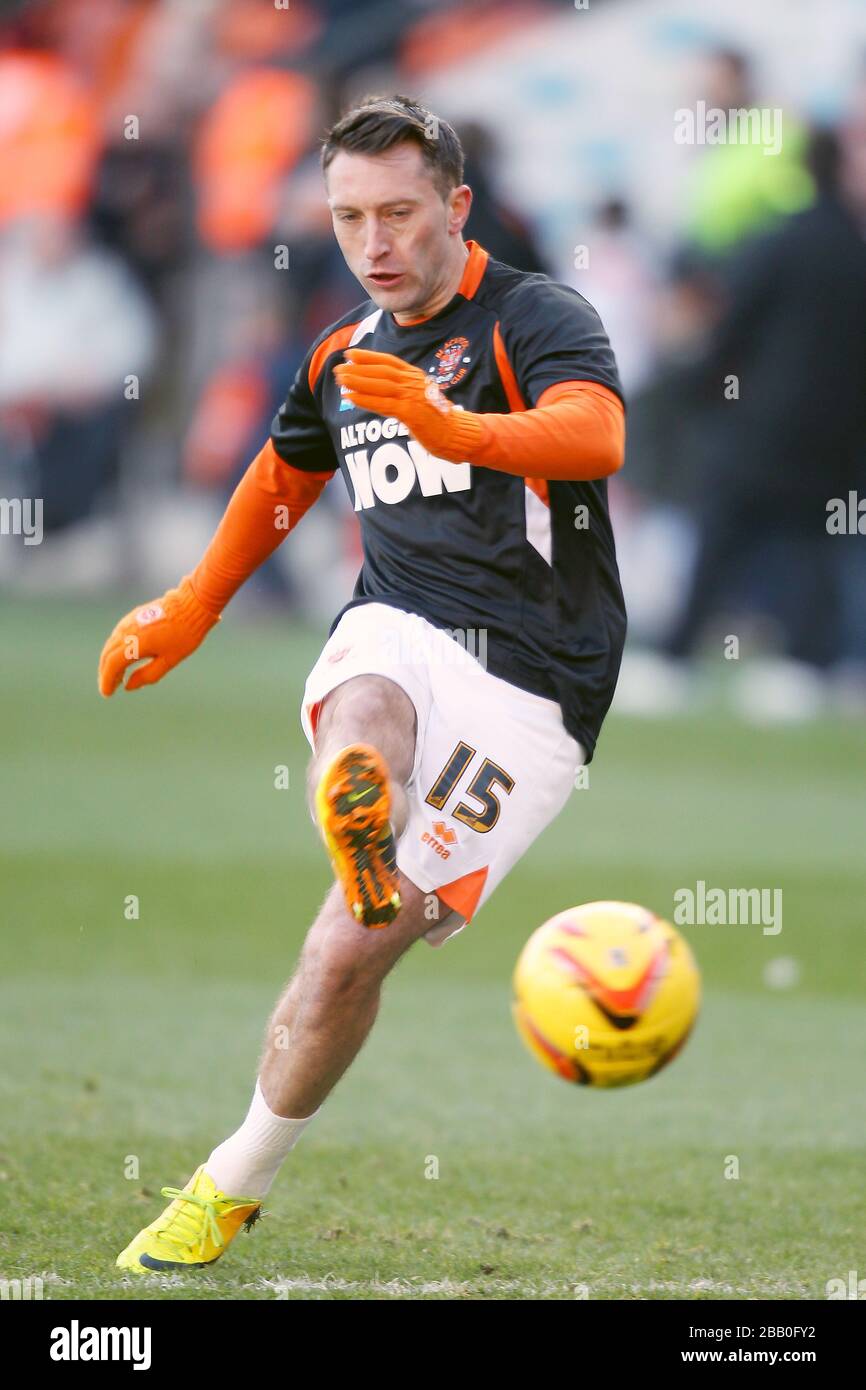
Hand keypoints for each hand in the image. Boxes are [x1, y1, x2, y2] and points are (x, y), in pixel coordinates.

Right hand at [98, 576, 219, 695]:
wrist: (191, 605)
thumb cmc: (184, 635)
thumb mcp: (168, 660)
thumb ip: (147, 675)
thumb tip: (128, 686)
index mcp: (134, 644)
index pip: (112, 666)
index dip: (107, 681)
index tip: (107, 694)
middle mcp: (126, 632)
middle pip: (107, 656)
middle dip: (106, 673)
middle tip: (109, 688)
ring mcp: (128, 622)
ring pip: (110, 645)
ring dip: (109, 661)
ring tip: (116, 676)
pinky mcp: (132, 616)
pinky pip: (116, 636)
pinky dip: (115, 649)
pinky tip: (123, 657)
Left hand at [333, 348, 482, 461]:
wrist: (458, 434)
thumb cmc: (439, 420)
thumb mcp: (421, 398)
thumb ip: (404, 392)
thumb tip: (383, 391)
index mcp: (416, 377)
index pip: (389, 362)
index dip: (368, 357)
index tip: (351, 354)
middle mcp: (414, 382)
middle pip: (381, 371)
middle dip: (358, 368)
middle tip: (338, 367)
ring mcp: (412, 396)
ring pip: (379, 385)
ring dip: (357, 381)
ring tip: (340, 379)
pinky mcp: (410, 413)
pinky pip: (382, 404)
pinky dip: (364, 399)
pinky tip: (350, 397)